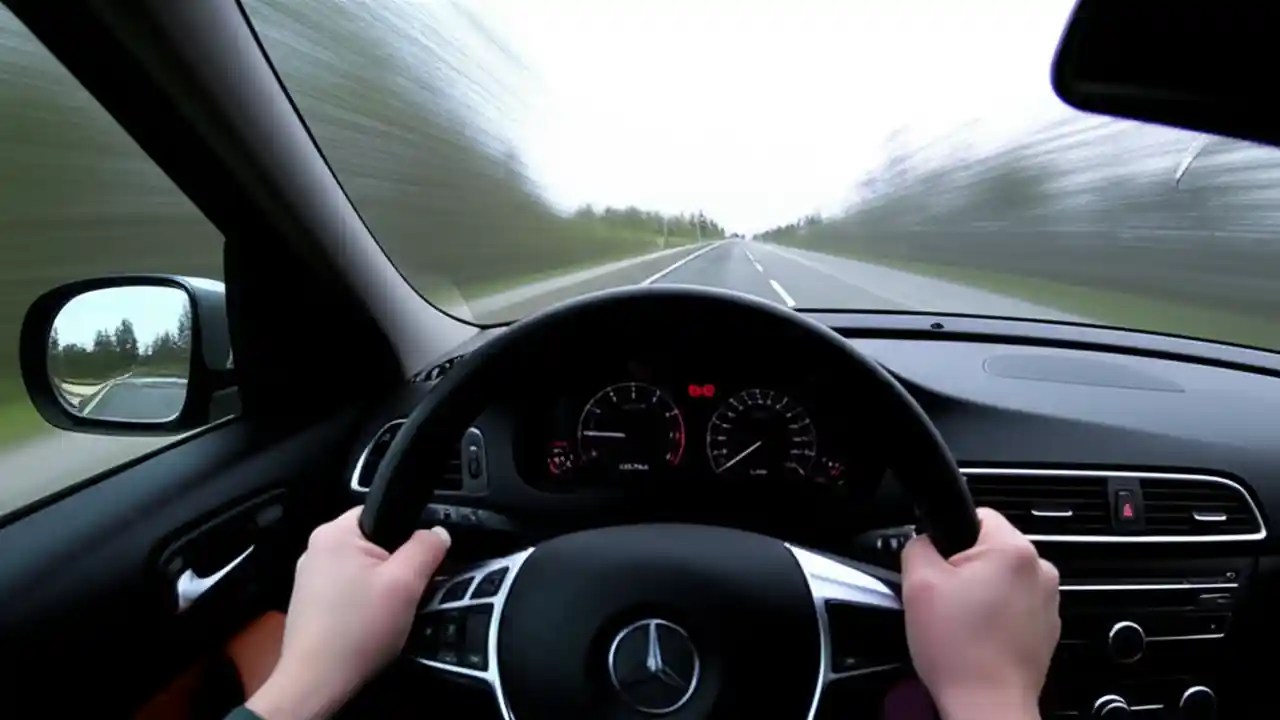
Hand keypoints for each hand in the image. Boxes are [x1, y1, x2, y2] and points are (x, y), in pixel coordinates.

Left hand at [246, 508, 450, 719]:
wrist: (317, 683)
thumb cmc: (356, 632)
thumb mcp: (405, 585)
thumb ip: (427, 549)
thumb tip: (439, 532)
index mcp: (334, 533)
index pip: (382, 510)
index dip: (408, 534)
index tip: (418, 561)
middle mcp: (316, 549)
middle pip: (374, 542)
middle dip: (395, 565)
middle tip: (406, 591)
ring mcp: (309, 578)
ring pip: (362, 569)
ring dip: (380, 587)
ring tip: (387, 612)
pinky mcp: (310, 603)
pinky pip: (348, 590)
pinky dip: (363, 603)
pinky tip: (369, 624)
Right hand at [901, 508, 1059, 719]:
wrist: (987, 705)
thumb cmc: (959, 650)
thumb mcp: (917, 584)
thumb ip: (918, 545)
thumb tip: (924, 540)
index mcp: (1013, 550)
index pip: (976, 513)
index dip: (947, 536)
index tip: (938, 566)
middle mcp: (1040, 570)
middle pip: (989, 548)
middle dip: (963, 568)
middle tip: (944, 599)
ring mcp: (1048, 600)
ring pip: (1000, 578)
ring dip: (979, 592)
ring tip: (961, 622)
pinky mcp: (1047, 626)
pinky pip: (1013, 605)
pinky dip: (994, 615)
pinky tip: (977, 636)